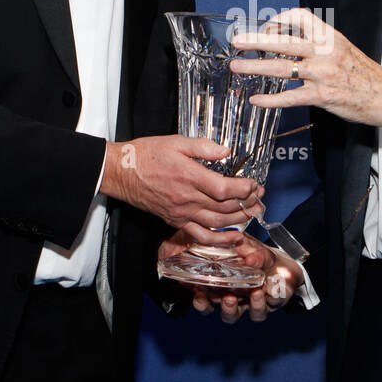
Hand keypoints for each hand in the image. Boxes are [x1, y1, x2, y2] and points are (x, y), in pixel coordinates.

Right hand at [101, 136, 261, 246]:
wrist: (121, 172)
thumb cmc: (146, 154)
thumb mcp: (176, 141)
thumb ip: (203, 147)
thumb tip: (226, 151)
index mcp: (189, 176)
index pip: (225, 189)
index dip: (244, 189)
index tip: (254, 184)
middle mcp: (187, 198)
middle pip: (226, 207)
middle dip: (248, 202)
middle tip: (260, 197)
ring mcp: (181, 213)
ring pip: (218, 222)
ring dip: (240, 219)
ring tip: (254, 212)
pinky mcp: (175, 221)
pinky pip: (201, 236)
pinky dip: (220, 239)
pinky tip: (234, 237)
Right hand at [159, 230, 302, 322]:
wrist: (280, 259)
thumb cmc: (255, 254)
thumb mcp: (247, 247)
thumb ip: (245, 249)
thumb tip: (244, 254)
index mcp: (224, 289)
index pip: (208, 302)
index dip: (202, 303)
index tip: (199, 295)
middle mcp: (240, 301)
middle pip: (229, 314)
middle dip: (228, 308)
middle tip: (229, 298)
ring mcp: (258, 303)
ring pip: (255, 314)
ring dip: (255, 305)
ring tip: (256, 292)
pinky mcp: (276, 301)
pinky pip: (275, 302)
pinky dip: (274, 294)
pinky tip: (273, 284)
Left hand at [229, 7, 381, 130]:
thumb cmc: (365, 74)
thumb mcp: (344, 48)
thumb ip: (320, 44)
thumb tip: (294, 43)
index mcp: (330, 37)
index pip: (299, 16)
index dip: (280, 19)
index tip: (268, 27)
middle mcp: (325, 52)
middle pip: (284, 41)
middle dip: (256, 40)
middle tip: (238, 41)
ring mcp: (322, 74)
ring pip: (282, 67)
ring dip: (255, 66)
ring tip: (238, 66)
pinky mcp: (322, 96)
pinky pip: (290, 97)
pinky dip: (271, 98)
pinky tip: (257, 99)